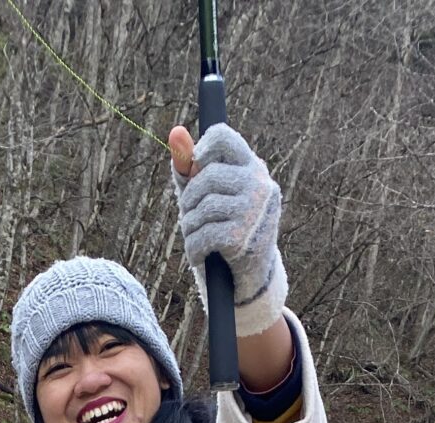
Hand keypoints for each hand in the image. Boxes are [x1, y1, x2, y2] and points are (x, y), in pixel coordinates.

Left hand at [169, 122, 286, 337]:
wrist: (253, 277)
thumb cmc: (229, 227)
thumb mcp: (212, 195)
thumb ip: (191, 167)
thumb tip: (175, 133)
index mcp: (254, 167)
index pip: (222, 137)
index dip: (201, 150)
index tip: (196, 171)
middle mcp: (259, 185)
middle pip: (205, 177)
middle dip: (188, 200)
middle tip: (189, 216)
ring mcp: (253, 212)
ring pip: (201, 208)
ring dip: (189, 227)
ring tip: (194, 237)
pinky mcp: (242, 239)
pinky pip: (203, 235)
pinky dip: (193, 248)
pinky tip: (197, 255)